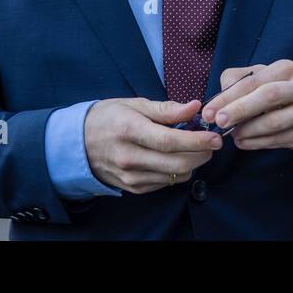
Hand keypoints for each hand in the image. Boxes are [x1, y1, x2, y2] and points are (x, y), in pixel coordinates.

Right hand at [83, 98, 222, 193]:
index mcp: (130, 131)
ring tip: (192, 147)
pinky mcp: (133, 188)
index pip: (171, 142)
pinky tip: (174, 157)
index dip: (197, 141)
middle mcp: (129, 157)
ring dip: (192, 163)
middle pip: (177, 164)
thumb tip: (195, 107)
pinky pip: (165, 183)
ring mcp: (130, 176)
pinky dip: (177, 171)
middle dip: (202, 154)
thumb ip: (166, 109)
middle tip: (211, 142)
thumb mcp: (134, 104)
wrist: (77, 143)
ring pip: (175, 176)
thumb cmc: (108, 118)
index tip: (215, 137)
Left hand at [201, 60, 292, 159]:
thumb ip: (242, 80)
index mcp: (288, 69)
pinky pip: (279, 140)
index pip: (254, 80)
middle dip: (239, 109)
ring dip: (247, 131)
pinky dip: (257, 143)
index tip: (209, 110)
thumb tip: (220, 94)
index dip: (228, 96)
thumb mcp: (270, 80)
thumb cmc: (289, 96)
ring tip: (232, 135)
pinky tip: (244, 142)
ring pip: (273, 122)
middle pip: (268, 96)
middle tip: (218, 121)